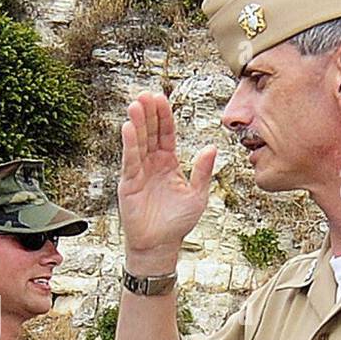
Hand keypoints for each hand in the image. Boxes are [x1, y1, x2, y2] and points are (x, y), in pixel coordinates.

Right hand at [118, 92, 217, 269]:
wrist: (160, 245)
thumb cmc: (177, 223)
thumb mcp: (197, 195)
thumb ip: (203, 171)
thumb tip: (211, 147)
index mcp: (169, 164)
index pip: (166, 134)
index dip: (164, 117)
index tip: (161, 98)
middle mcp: (152, 165)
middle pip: (150, 133)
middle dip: (148, 113)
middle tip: (146, 94)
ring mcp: (139, 173)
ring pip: (138, 142)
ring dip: (137, 123)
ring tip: (135, 104)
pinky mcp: (128, 184)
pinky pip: (130, 160)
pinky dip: (130, 144)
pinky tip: (129, 128)